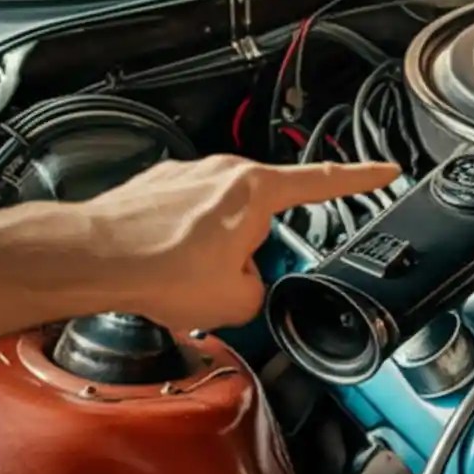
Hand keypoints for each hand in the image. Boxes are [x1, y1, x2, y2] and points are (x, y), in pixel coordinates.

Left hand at [81, 155, 398, 330]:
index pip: (325, 182)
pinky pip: (185, 220)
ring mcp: (188, 176)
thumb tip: (247, 288)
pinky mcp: (155, 187)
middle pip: (263, 215)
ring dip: (211, 251)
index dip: (361, 178)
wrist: (90, 258)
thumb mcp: (236, 302)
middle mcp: (224, 173)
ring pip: (221, 222)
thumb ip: (260, 292)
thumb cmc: (156, 268)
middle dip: (253, 251)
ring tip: (183, 278)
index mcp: (257, 191)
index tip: (384, 170)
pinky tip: (161, 267)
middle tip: (228, 280)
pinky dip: (179, 245)